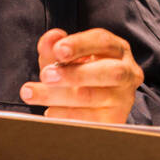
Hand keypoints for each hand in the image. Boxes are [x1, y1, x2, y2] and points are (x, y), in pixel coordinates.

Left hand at [21, 27, 142, 124]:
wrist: (93, 104)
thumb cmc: (80, 73)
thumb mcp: (66, 57)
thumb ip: (54, 47)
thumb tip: (51, 39)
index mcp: (116, 50)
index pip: (103, 41)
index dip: (80, 44)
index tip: (58, 50)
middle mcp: (127, 73)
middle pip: (109, 72)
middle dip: (75, 73)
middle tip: (45, 75)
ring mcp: (123, 99)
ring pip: (93, 97)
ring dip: (59, 95)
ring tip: (32, 93)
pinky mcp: (114, 120)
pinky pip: (88, 120)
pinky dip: (64, 114)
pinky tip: (49, 111)